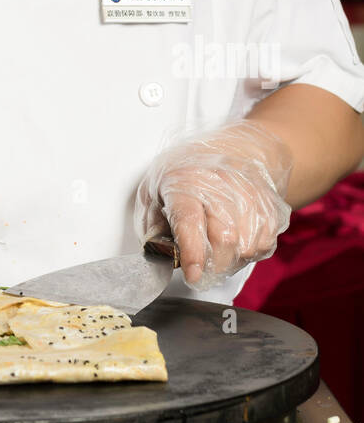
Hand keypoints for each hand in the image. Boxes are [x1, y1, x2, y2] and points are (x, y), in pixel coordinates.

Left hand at [134, 120, 293, 289]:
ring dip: (230, 260)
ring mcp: (251, 195)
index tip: (193, 274)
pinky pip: (263, 246)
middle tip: (200, 267)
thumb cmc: (189, 173)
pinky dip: (248, 253)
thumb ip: (152, 226)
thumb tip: (160, 257)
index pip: (190, 219)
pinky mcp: (271, 207)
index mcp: (186, 181)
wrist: (235, 149)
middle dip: (211, 264)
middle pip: (224, 239)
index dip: (192, 252)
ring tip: (216, 246)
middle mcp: (222, 184)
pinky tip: (235, 238)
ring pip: (247, 248)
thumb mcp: (154, 190)